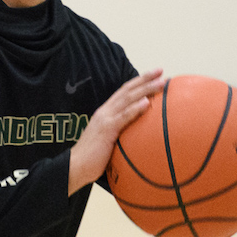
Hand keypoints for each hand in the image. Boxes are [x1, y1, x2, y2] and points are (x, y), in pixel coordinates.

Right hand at [67, 69, 165, 195]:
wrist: (75, 166)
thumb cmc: (94, 157)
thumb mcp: (109, 139)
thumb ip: (121, 132)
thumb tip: (138, 133)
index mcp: (106, 112)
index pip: (124, 92)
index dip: (139, 82)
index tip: (155, 74)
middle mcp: (105, 111)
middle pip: (127, 90)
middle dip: (145, 79)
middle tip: (161, 71)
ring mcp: (105, 119)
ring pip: (127, 100)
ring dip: (145, 90)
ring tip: (160, 83)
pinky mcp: (106, 130)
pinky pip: (122, 117)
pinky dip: (135, 109)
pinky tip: (147, 102)